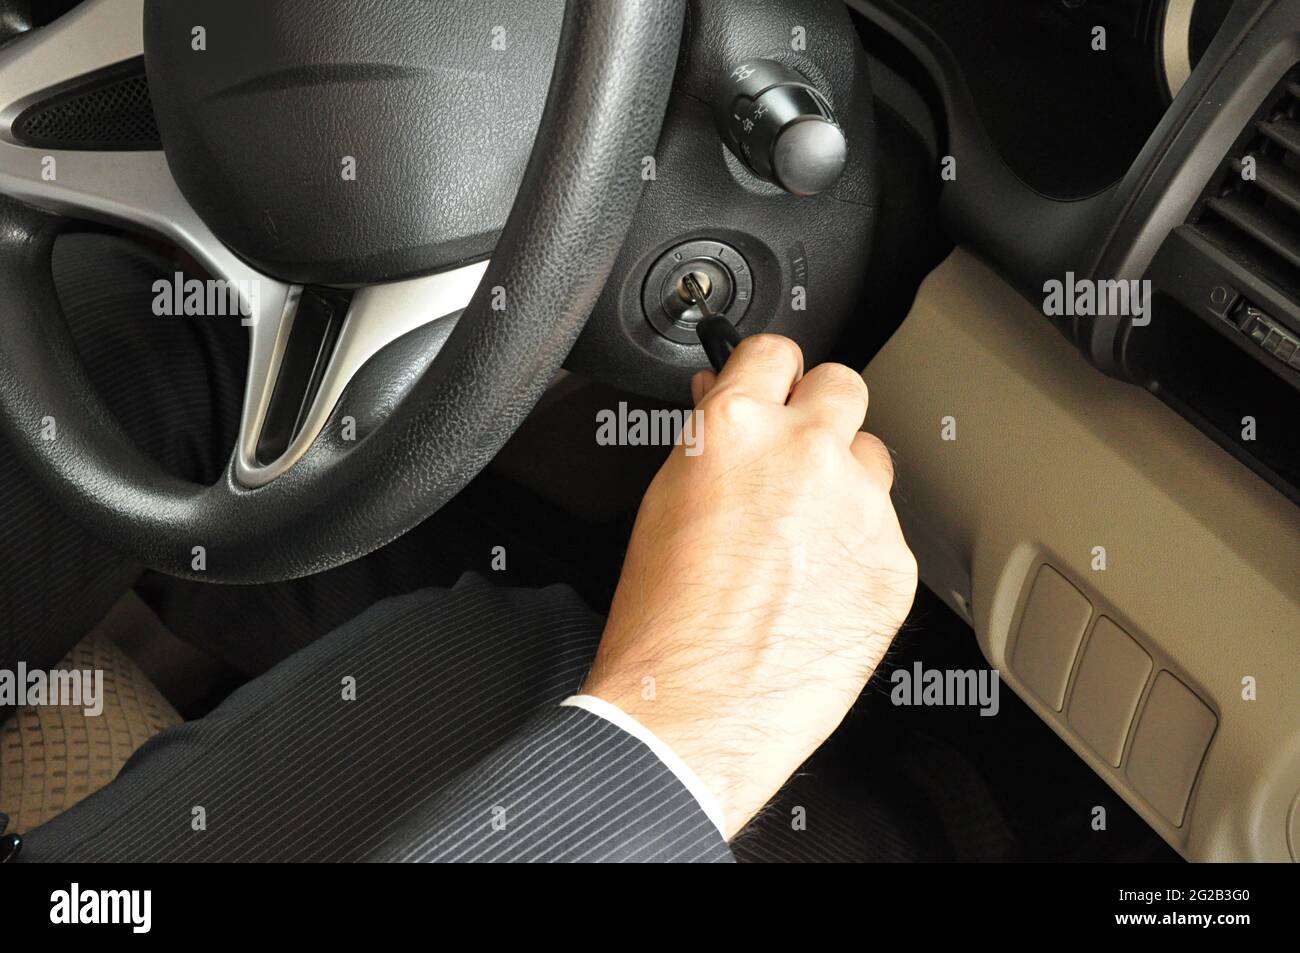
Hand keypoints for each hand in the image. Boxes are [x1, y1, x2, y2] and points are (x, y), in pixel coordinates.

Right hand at [582, 334, 917, 838]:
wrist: (696, 713)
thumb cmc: (664, 623)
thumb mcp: (664, 504)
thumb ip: (708, 441)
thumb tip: (726, 407)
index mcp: (736, 429)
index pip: (774, 351)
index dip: (770, 370)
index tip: (771, 385)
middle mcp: (806, 455)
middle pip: (843, 385)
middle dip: (820, 411)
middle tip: (796, 451)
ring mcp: (859, 508)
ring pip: (872, 459)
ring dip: (845, 480)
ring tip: (804, 537)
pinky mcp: (894, 563)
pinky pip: (886, 529)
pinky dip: (860, 547)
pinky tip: (819, 585)